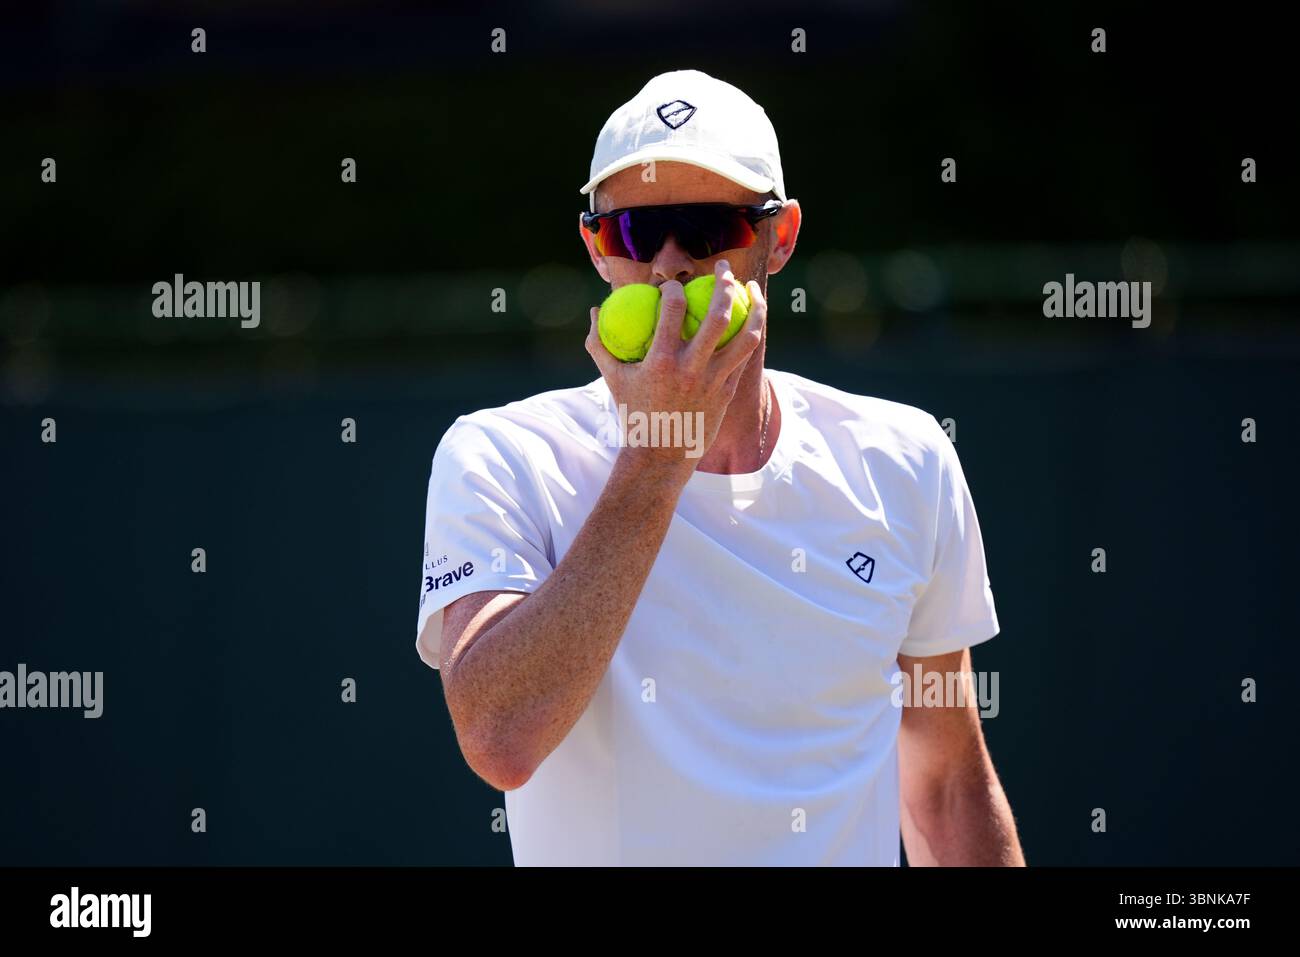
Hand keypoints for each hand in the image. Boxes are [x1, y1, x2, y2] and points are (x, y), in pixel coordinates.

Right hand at [585, 258, 765, 482]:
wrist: (661, 457)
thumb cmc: (634, 414)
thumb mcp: (612, 379)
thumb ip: (600, 343)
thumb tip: (595, 310)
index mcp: (661, 362)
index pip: (672, 309)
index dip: (673, 288)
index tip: (672, 285)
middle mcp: (691, 369)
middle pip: (717, 315)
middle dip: (724, 283)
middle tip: (723, 268)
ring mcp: (714, 382)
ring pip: (746, 336)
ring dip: (755, 307)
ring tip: (753, 288)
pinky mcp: (728, 392)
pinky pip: (744, 357)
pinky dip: (750, 334)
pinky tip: (752, 320)